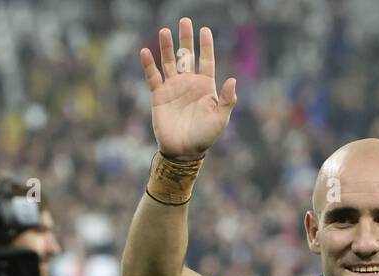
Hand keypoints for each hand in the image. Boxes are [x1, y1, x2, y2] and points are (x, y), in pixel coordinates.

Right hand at [139, 17, 236, 158]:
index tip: (205, 30)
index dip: (205, 45)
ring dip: (167, 47)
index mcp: (205, 86)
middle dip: (186, 39)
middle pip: (187, 56)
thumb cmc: (204, 136)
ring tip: (164, 31)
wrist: (183, 151)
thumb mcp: (220, 119)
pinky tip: (146, 51)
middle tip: (185, 21)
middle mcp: (188, 83)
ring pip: (169, 62)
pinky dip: (149, 64)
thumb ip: (227, 99)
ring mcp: (173, 87)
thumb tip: (233, 79)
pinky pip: (153, 76)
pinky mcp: (158, 95)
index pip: (206, 60)